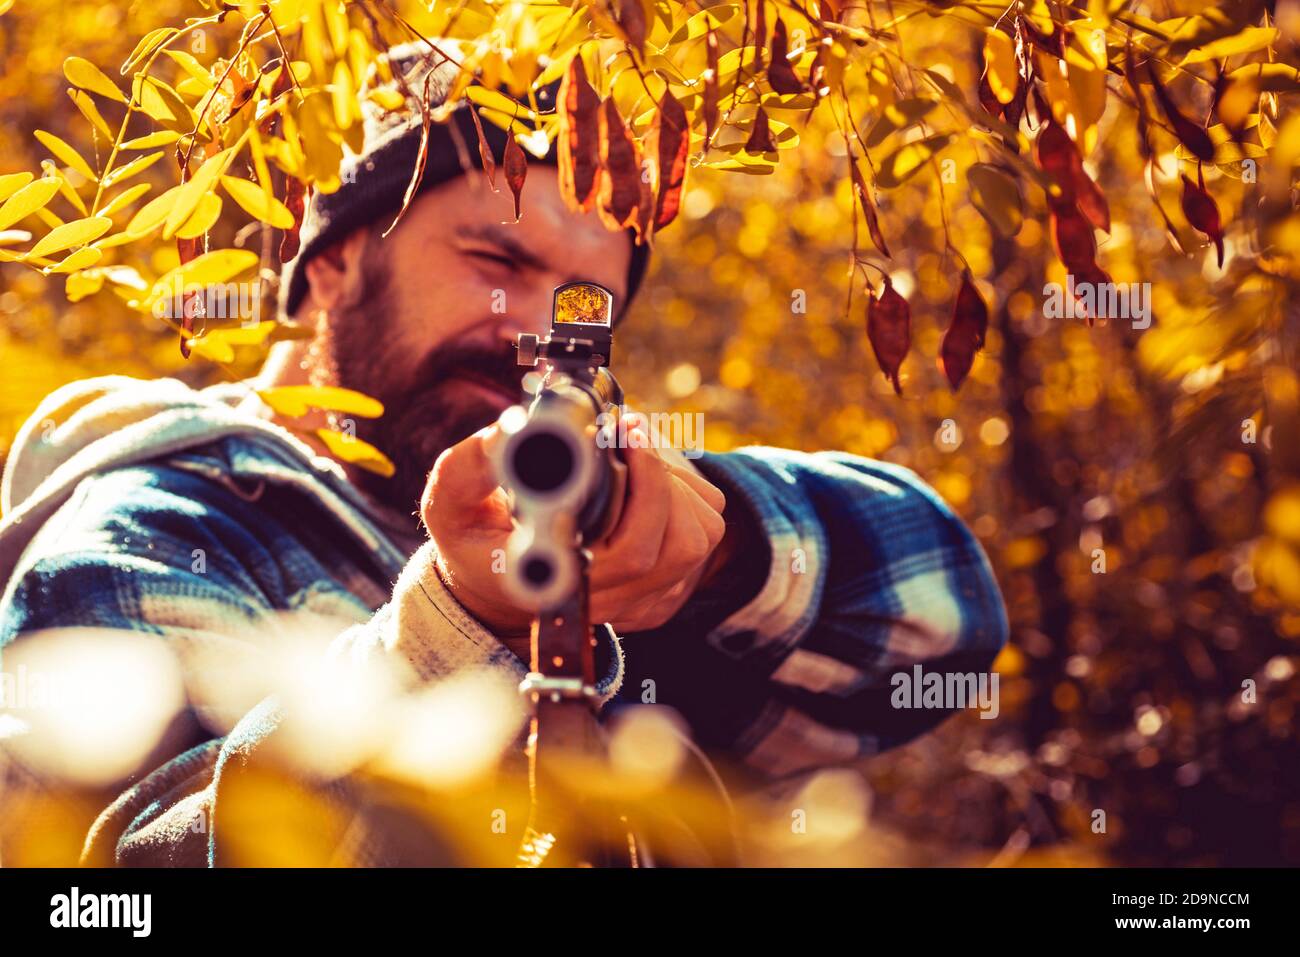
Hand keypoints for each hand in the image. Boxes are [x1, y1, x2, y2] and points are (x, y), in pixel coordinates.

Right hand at [420, 417, 727, 640]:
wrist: (493, 583)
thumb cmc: (473, 537)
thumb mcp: (450, 501)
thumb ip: (471, 468)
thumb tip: (516, 431)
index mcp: (548, 582)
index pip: (609, 556)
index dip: (634, 492)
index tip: (620, 433)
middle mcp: (600, 599)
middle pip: (664, 545)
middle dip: (654, 473)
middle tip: (624, 426)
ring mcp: (638, 600)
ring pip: (693, 539)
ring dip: (672, 482)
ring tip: (630, 450)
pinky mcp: (665, 589)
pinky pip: (703, 531)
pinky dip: (685, 492)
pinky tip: (644, 475)